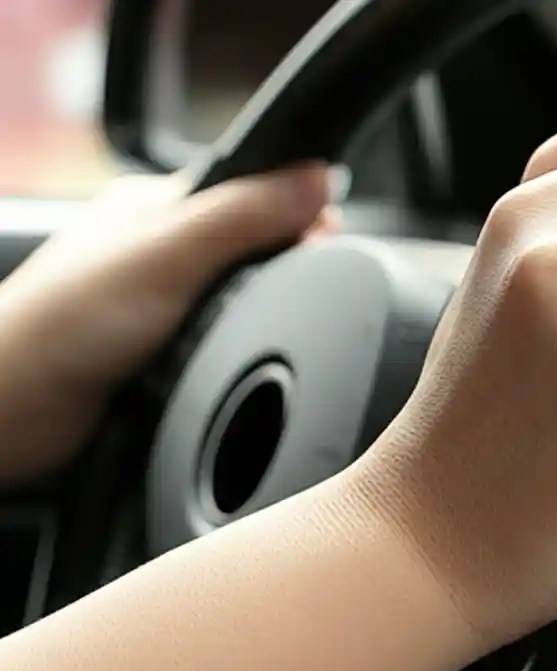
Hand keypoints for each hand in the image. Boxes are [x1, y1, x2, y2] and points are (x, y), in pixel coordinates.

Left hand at [0, 164, 334, 479]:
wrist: (13, 413)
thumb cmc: (60, 326)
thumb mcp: (169, 255)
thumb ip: (244, 217)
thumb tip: (317, 178)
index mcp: (157, 206)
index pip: (253, 191)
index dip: (298, 211)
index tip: (332, 236)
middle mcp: (159, 251)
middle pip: (255, 248)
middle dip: (287, 267)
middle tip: (310, 286)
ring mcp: (161, 305)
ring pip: (243, 302)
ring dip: (263, 316)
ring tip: (277, 325)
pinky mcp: (163, 355)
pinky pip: (226, 345)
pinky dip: (240, 353)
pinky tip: (242, 359)